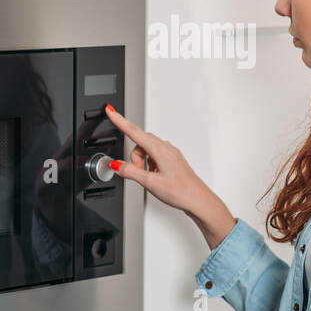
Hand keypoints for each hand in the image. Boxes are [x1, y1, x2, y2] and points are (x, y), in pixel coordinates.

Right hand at [102, 105, 219, 218]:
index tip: (110, 110)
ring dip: (142, 162)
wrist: (199, 200)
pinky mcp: (173, 160)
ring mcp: (171, 154)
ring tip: (149, 178)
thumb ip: (131, 172)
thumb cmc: (181, 192)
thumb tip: (116, 165)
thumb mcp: (151, 183)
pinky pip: (156, 156)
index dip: (120, 121)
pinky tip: (156, 178)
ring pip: (148, 149)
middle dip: (134, 156)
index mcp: (160, 150)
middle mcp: (166, 148)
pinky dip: (150, 165)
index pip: (134, 131)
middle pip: (140, 142)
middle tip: (137, 172)